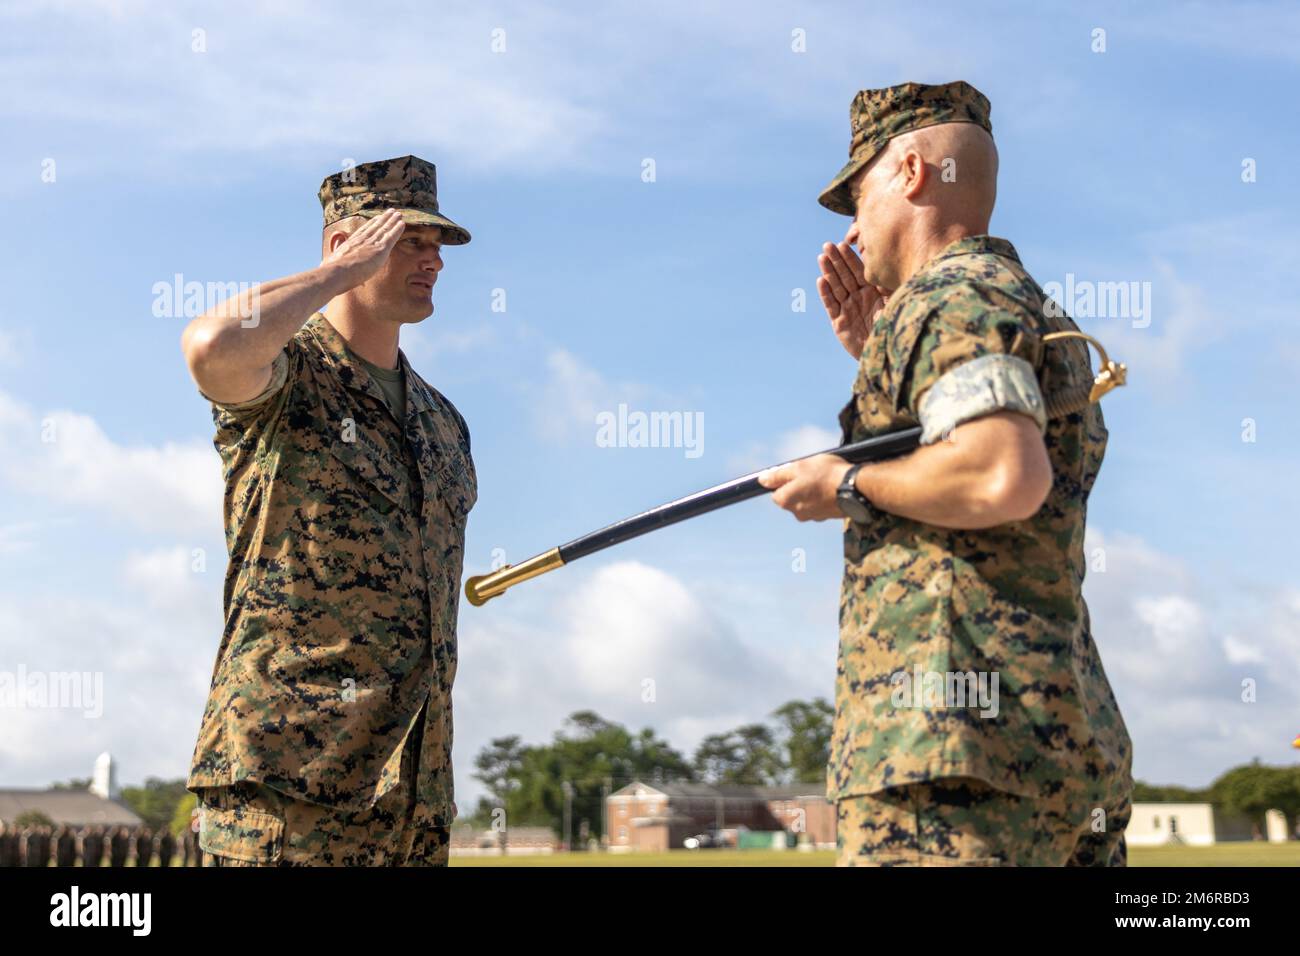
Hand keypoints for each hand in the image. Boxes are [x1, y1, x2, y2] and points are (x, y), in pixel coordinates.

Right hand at [323, 208, 405, 290]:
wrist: (336, 273)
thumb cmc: (330, 272)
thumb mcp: (329, 264)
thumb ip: (330, 262)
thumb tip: (323, 264)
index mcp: (350, 243)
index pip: (363, 232)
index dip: (371, 224)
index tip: (376, 218)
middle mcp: (361, 240)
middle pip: (375, 227)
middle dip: (383, 219)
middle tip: (390, 212)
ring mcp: (370, 243)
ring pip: (384, 229)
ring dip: (392, 221)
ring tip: (398, 214)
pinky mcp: (379, 249)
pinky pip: (391, 237)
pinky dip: (397, 229)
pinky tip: (402, 223)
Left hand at [756, 454, 852, 521]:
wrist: (855, 488)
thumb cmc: (825, 474)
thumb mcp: (798, 467)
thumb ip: (778, 475)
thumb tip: (762, 480)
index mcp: (786, 501)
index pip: (777, 491)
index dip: (785, 479)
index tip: (797, 471)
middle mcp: (797, 513)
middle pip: (792, 497)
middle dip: (800, 486)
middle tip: (813, 473)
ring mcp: (814, 516)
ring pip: (807, 500)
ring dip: (813, 491)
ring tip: (826, 479)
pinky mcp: (828, 516)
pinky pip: (821, 504)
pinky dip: (824, 496)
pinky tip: (833, 486)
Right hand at [817, 241, 886, 359]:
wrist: (888, 353)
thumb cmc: (896, 328)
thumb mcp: (896, 304)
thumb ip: (889, 287)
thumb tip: (886, 264)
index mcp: (873, 292)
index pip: (859, 271)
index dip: (850, 258)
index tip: (843, 244)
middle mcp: (859, 299)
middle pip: (845, 276)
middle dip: (836, 260)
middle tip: (828, 245)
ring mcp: (848, 310)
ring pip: (836, 287)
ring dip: (829, 272)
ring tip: (821, 257)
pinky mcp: (839, 323)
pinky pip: (831, 305)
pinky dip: (826, 293)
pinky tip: (821, 281)